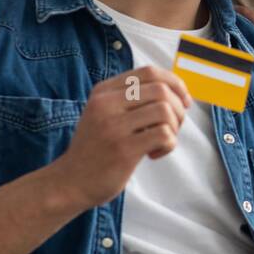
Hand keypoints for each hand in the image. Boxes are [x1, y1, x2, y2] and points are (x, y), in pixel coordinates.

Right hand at [50, 65, 191, 210]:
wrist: (70, 181)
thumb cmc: (96, 148)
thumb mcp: (104, 114)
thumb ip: (132, 99)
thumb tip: (177, 90)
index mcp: (103, 91)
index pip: (149, 72)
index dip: (174, 83)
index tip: (183, 101)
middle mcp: (106, 103)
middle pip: (161, 90)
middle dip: (178, 108)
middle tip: (173, 127)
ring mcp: (114, 126)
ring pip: (165, 111)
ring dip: (175, 127)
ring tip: (163, 141)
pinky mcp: (123, 149)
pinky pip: (164, 135)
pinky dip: (168, 145)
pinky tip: (154, 154)